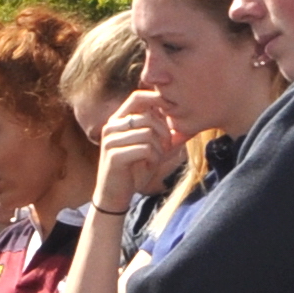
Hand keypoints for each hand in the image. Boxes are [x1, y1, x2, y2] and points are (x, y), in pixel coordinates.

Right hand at [95, 88, 179, 205]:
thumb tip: (183, 114)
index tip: (172, 109)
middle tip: (167, 147)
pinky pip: (145, 149)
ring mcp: (110, 141)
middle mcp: (111, 127)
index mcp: (118, 120)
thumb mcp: (150, 146)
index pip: (137, 97)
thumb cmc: (134, 168)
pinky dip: (154, 158)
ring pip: (148, 133)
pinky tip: (149, 166)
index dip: (157, 98)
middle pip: (147, 116)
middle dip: (164, 132)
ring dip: (159, 148)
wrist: (114, 195)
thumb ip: (161, 130)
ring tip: (156, 158)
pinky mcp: (114, 155)